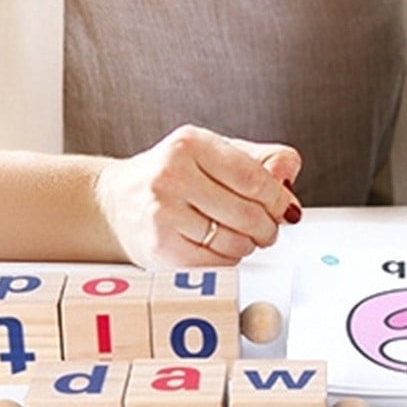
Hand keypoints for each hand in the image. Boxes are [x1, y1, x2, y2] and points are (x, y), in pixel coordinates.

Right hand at [93, 125, 302, 267]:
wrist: (116, 200)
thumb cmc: (174, 174)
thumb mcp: (214, 153)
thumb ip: (260, 160)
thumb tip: (290, 179)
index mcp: (191, 144)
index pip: (253, 178)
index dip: (278, 199)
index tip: (287, 208)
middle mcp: (172, 175)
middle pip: (246, 212)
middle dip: (268, 226)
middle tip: (269, 229)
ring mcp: (163, 212)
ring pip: (234, 241)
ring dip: (249, 244)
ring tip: (244, 237)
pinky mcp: (160, 247)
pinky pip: (216, 262)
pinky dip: (229, 259)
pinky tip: (222, 248)